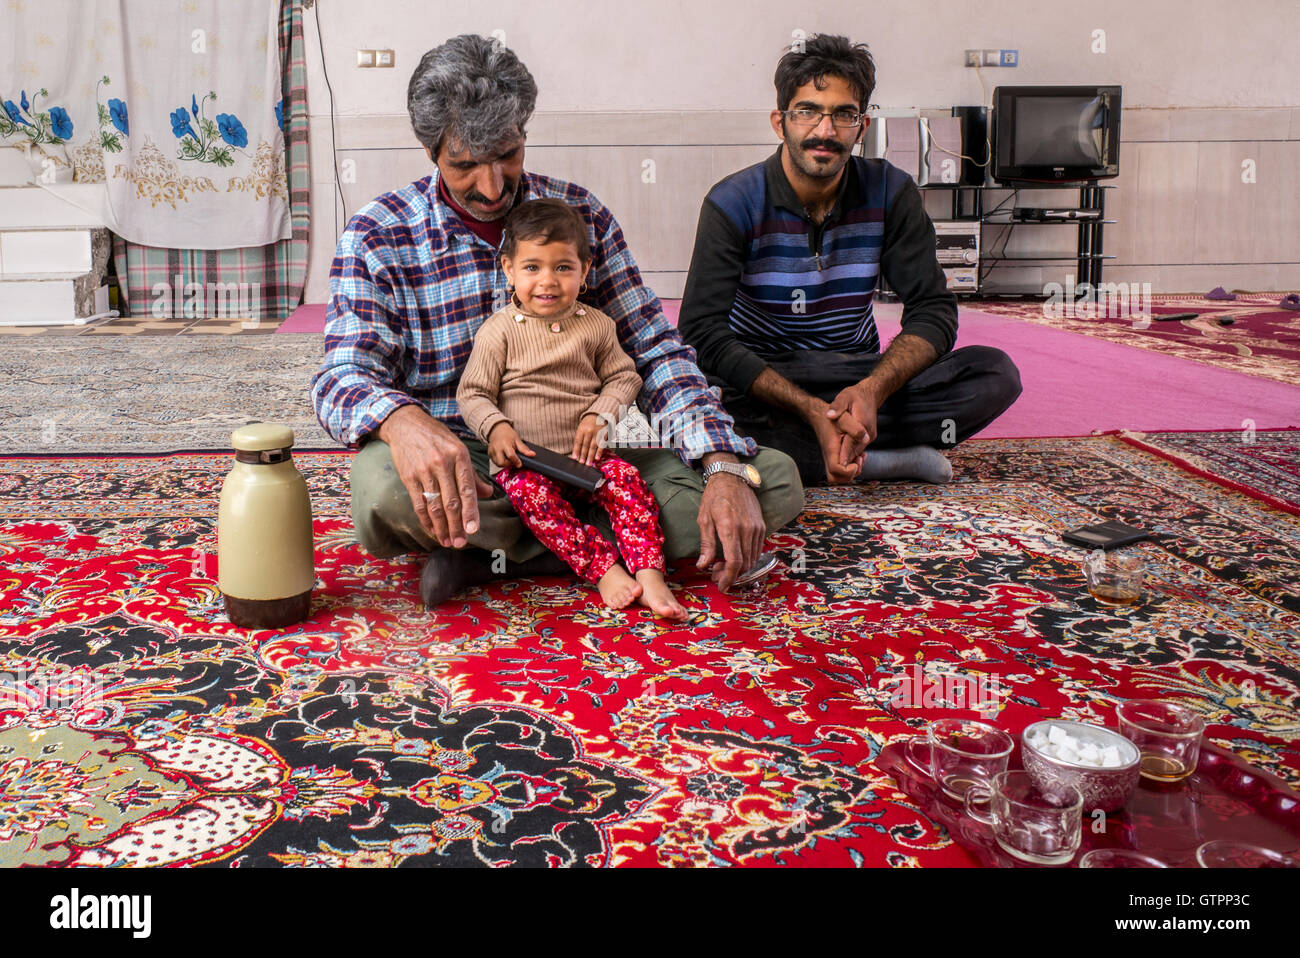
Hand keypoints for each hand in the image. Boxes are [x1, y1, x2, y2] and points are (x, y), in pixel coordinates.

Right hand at [378, 405, 493, 548]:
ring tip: (447, 541)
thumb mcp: (459, 449)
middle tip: (461, 543)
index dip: (470, 512)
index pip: (467, 489)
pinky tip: (432, 529)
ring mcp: (424, 471)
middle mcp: (442, 464)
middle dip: (456, 526)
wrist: (405, 424)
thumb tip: (487, 494)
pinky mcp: (409, 476)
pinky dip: (425, 519)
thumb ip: (473, 474)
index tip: (473, 530)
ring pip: (434, 505)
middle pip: (451, 502)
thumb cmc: (436, 437)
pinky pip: (418, 503)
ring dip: (441, 527)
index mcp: (460, 456)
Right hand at [487, 421, 534, 469]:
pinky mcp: (489, 453)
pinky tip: (504, 457)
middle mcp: (497, 448)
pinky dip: (500, 462)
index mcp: (505, 443)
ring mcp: (492, 451)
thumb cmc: (508, 434)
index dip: (516, 461)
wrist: (497, 429)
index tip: (520, 464)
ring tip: (509, 459)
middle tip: (514, 462)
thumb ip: (524, 449)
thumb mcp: (517, 439)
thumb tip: (532, 454)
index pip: (510, 456)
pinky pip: (494, 462)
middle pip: (502, 463)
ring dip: (505, 464)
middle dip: (509, 464)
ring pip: (498, 464)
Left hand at [572, 414, 605, 465]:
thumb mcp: (581, 427)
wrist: (599, 414)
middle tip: (581, 462)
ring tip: (588, 463)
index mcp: (582, 429)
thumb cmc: (589, 422)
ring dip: (590, 456)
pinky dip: (599, 452)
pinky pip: (601, 445)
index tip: (575, 458)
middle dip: (583, 455)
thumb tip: (577, 450)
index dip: (576, 450)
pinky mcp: (604, 435)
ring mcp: (597, 433)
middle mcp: (589, 431)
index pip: (578, 441)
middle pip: (585, 445)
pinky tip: (597, 457)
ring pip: (593, 446)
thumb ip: (580, 437)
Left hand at [696, 465, 765, 592]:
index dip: (728, 578)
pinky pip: (757, 549)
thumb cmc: (714, 497)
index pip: (734, 561)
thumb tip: (703, 566)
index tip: (721, 586)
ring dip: (739, 568)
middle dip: (731, 575)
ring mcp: (756, 528)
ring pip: (752, 559)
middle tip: (717, 575)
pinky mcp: (762, 526)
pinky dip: (747, 558)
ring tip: (723, 566)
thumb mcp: (704, 520)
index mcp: (730, 528)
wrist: (732, 478)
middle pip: (744, 564)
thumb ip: (706, 545)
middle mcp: (747, 529)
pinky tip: (734, 556)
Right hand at [809, 408, 862, 483]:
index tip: (856, 462)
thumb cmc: (832, 417)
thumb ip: (855, 428)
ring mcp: (831, 458)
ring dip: (850, 472)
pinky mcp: (834, 457)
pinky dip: (850, 468)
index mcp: (831, 449)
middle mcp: (829, 456)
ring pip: (837, 476)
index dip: (847, 471)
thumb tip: (865, 438)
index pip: (835, 469)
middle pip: (835, 478)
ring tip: (859, 459)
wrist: (820, 415)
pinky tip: (858, 456)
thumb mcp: (845, 419)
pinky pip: (840, 470)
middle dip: (849, 475)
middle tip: (857, 463)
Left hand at [826, 383, 879, 462]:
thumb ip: (837, 406)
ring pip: (857, 453)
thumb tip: (830, 415)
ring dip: (848, 459)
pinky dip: (851, 455)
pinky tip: (843, 459)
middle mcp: (868, 434)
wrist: (870, 395)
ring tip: (838, 467)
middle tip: (836, 470)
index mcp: (862, 423)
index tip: (840, 465)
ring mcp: (869, 437)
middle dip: (846, 461)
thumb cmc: (855, 396)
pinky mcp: (868, 439)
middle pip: (855, 451)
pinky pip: (858, 450)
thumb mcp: (845, 396)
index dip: (845, 454)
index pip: (852, 442)